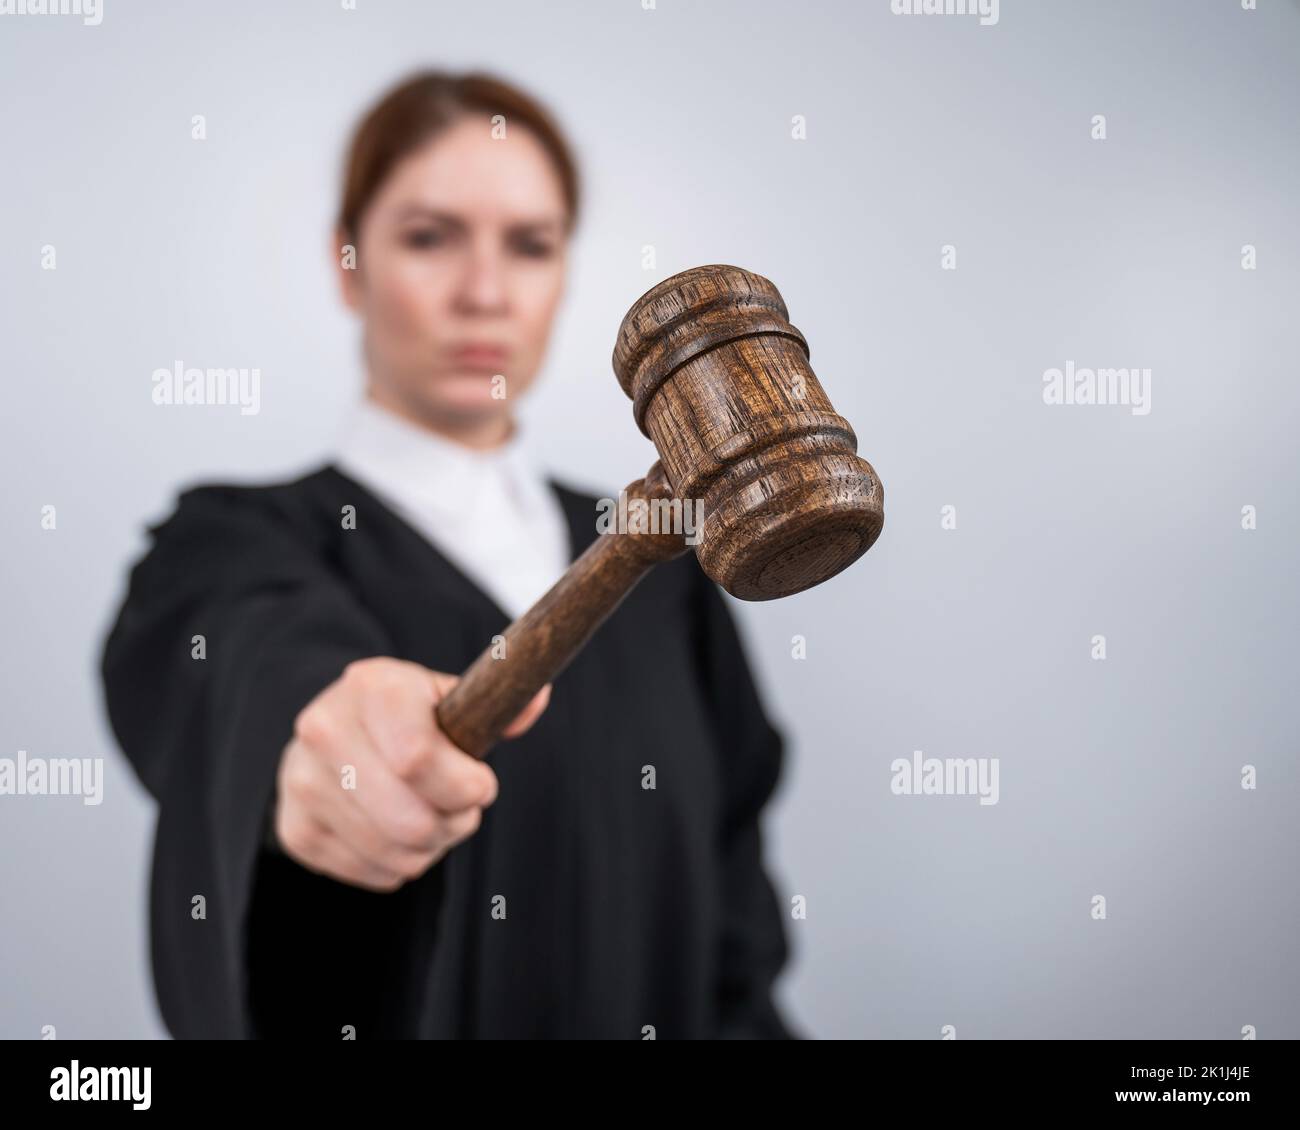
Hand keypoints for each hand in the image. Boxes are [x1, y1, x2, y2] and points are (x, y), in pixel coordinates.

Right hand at [274, 656, 549, 890]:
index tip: (482, 784)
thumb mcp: (448, 695)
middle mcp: (324, 730)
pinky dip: (401, 863)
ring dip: (432, 845)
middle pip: (410, 819)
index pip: (417, 758)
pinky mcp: (296, 830)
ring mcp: (301, 783)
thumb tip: (537, 698)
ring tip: (432, 814)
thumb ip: (495, 702)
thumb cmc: (410, 715)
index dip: (464, 784)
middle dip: (455, 822)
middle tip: (462, 806)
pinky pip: (376, 874)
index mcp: (371, 686)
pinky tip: (397, 829)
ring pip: (397, 852)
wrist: (335, 730)